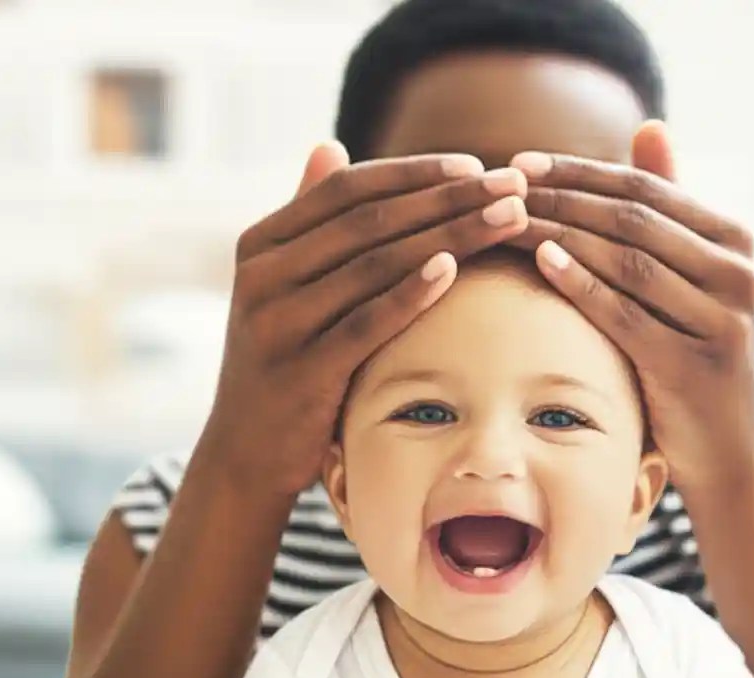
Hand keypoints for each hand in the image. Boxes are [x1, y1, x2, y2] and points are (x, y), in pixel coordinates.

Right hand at [195, 142, 527, 496]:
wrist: (243, 454)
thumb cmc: (282, 362)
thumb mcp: (283, 287)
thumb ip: (308, 221)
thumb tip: (328, 146)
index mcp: (261, 245)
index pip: (347, 191)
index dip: (414, 173)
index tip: (475, 165)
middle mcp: (262, 277)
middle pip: (369, 221)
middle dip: (448, 197)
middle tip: (510, 184)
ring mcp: (277, 324)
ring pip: (376, 265)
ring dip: (450, 235)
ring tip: (507, 219)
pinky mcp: (301, 372)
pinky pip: (366, 323)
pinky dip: (410, 292)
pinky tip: (455, 269)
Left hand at [509, 122, 753, 488]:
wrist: (725, 449)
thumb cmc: (689, 352)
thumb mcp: (686, 278)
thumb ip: (668, 208)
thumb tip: (650, 125)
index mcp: (734, 241)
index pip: (646, 189)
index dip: (579, 172)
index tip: (520, 162)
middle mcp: (738, 272)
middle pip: (634, 219)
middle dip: (560, 197)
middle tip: (502, 186)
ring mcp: (723, 319)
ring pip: (627, 261)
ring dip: (559, 233)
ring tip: (506, 219)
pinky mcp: (695, 364)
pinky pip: (625, 313)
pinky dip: (581, 283)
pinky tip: (540, 260)